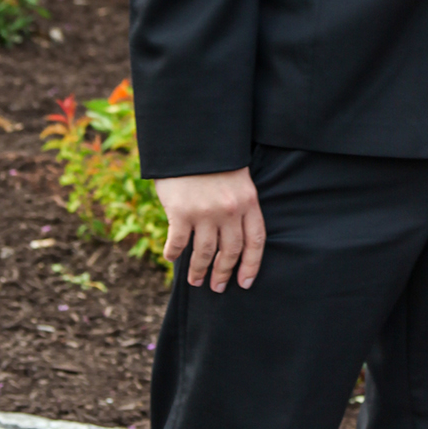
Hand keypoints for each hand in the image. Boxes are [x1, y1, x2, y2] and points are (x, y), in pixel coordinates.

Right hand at [155, 168, 266, 292]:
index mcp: (249, 202)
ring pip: (206, 252)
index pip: (256, 242)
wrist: (191, 140)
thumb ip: (239, 207)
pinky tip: (171, 258)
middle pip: (231, 251)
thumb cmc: (214, 160)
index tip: (245, 283)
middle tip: (217, 288)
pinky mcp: (181, 211)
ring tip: (195, 280)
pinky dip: (174, 253)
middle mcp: (230, 210)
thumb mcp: (238, 181)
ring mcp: (205, 212)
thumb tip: (231, 239)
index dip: (252, 265)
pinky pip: (178, 241)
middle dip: (224, 273)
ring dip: (200, 270)